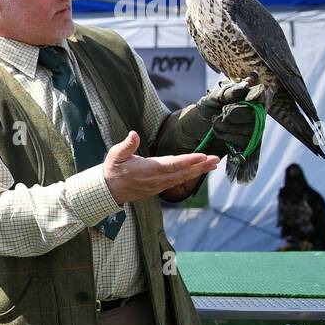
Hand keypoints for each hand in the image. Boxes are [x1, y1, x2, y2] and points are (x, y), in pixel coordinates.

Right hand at [103, 131, 218, 204]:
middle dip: (200, 166)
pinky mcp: (159, 188)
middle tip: (215, 159)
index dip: (188, 161)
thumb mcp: (115, 155)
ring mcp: (158, 185)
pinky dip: (190, 176)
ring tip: (213, 164)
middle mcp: (155, 179)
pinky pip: (178, 182)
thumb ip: (126, 145)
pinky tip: (198, 171)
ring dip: (198, 171)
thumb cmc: (113, 170)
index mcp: (147, 169)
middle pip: (182, 173)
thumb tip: (133, 134)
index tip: (202, 156)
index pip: (171, 164)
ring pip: (182, 178)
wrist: (108, 190)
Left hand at [162, 74, 263, 155]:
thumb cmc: (210, 106)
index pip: (261, 93)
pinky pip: (243, 140)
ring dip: (226, 126)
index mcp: (251, 95)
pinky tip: (219, 132)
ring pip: (248, 129)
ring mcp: (255, 126)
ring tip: (216, 122)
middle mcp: (257, 110)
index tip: (247, 99)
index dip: (256, 96)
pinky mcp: (249, 141)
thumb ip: (230, 93)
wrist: (200, 124)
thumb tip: (245, 87)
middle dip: (232, 115)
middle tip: (220, 113)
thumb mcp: (215, 97)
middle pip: (254, 114)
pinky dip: (227, 136)